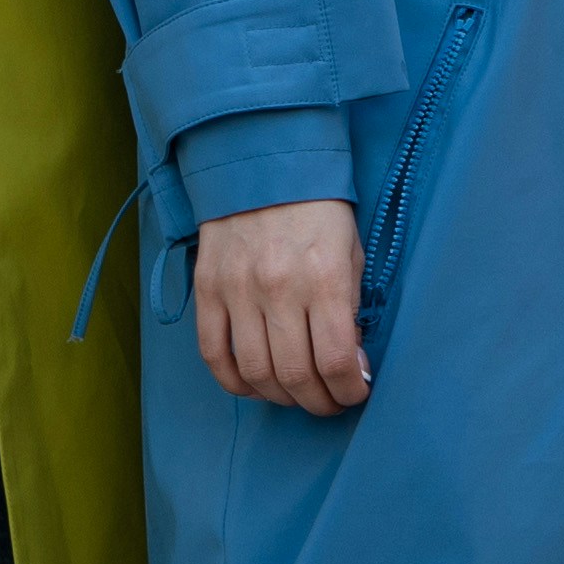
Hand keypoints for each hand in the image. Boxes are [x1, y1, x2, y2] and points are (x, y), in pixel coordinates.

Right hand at [191, 195, 369, 414]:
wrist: (262, 161)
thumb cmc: (318, 208)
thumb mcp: (352, 252)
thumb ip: (350, 308)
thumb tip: (350, 363)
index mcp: (325, 278)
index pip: (336, 361)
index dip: (349, 391)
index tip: (356, 393)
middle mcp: (279, 289)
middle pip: (295, 375)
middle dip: (318, 402)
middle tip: (328, 402)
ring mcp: (238, 290)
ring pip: (256, 372)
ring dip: (280, 397)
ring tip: (296, 394)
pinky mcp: (208, 288)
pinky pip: (213, 353)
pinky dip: (234, 381)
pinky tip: (254, 385)